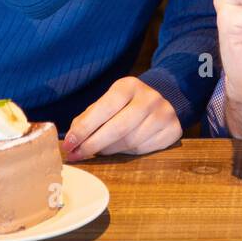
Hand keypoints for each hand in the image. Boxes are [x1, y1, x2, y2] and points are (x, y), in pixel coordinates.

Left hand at [62, 77, 181, 159]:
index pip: (103, 108)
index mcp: (128, 85)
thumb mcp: (106, 102)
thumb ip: (88, 118)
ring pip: (130, 142)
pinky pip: (144, 150)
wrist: (160, 100)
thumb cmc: (125, 105)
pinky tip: (120, 149)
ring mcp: (164, 113)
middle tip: (77, 155)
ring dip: (109, 150)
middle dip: (93, 144)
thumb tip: (71, 140)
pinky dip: (127, 154)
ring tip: (99, 150)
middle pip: (118, 128)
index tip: (68, 144)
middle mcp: (149, 97)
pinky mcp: (173, 130)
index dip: (84, 129)